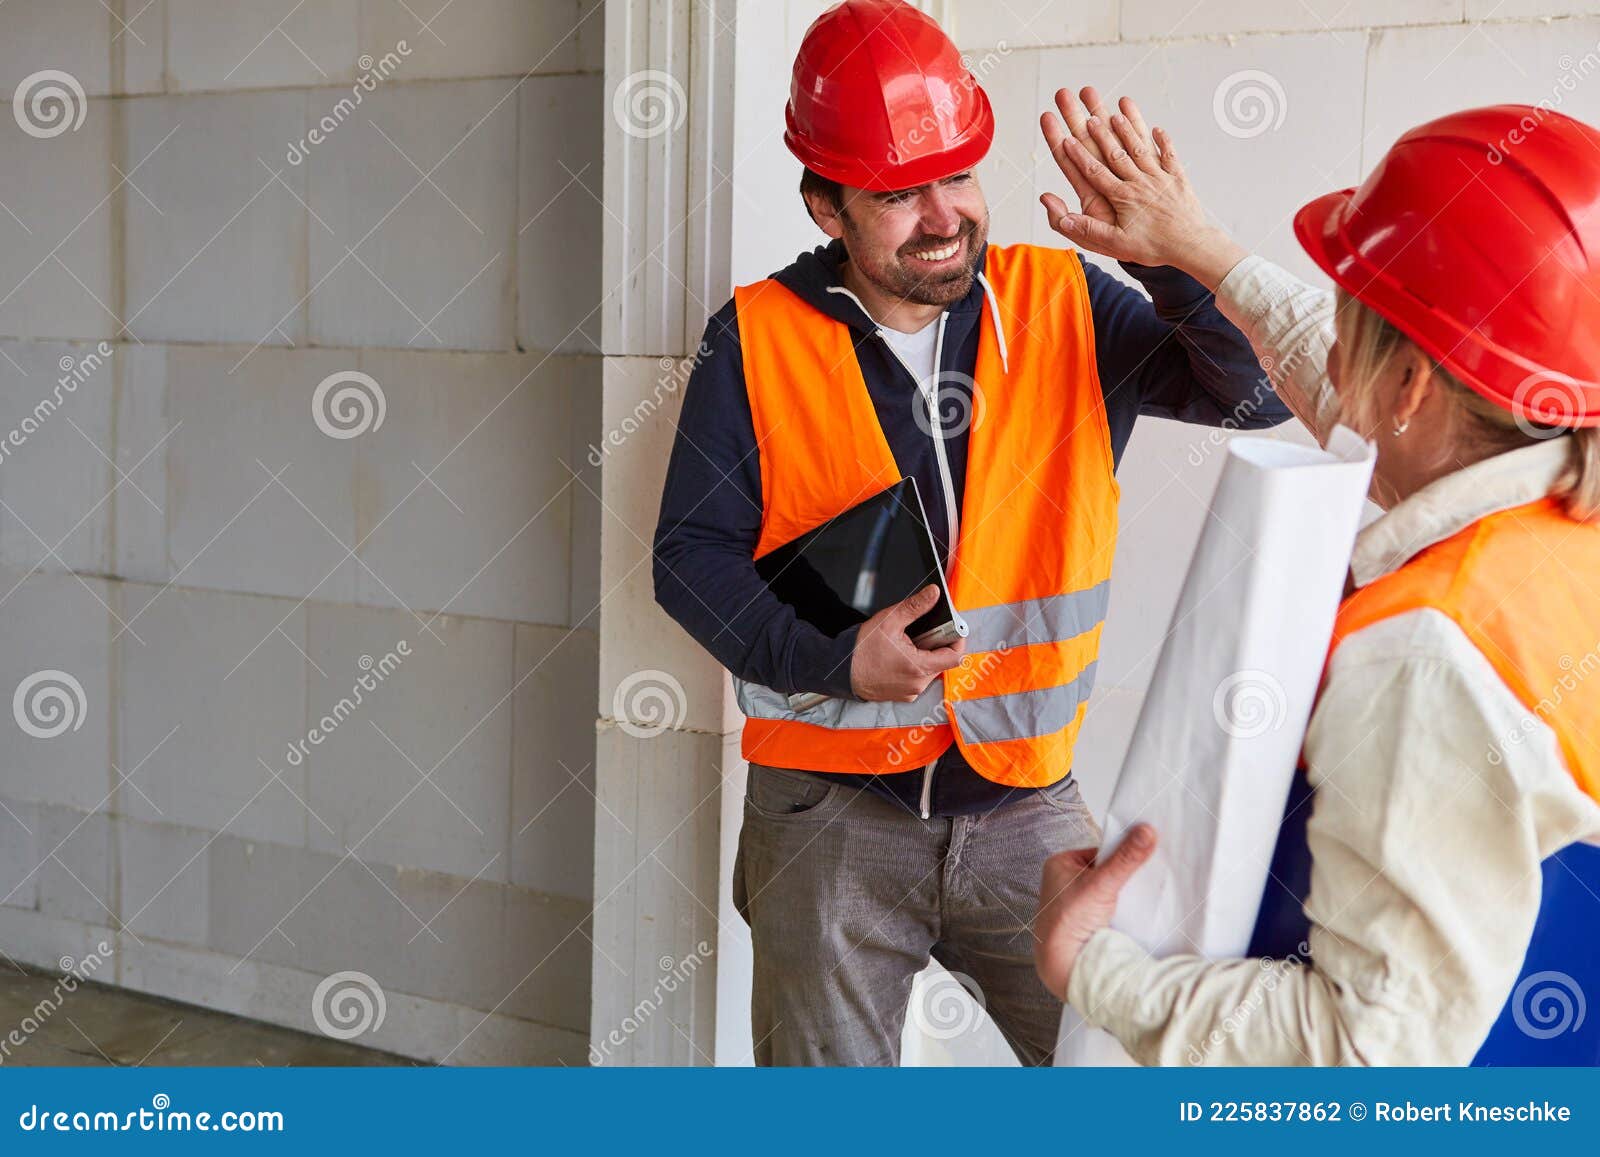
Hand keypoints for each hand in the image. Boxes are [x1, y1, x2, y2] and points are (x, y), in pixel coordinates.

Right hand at [849, 584, 966, 702]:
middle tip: (920, 633)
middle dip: (936, 645)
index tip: (951, 628)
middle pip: (942, 661)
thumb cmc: (861, 650)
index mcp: (918, 667)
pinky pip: (918, 678)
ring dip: (924, 655)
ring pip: (930, 669)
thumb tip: (933, 594)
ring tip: (906, 645)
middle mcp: (918, 684)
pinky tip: (899, 657)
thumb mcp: (889, 621)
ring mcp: (911, 692)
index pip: (956, 656)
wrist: (840, 672)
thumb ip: (915, 606)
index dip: (957, 639)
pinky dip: (914, 665)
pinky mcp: (903, 695)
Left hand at [1034, 824, 1157, 999]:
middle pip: (1104, 870)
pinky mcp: (1083, 919)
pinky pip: (1106, 906)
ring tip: (1140, 893)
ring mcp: (1073, 901)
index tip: (1142, 855)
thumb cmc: (1069, 922)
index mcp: (1060, 863)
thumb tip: (1146, 831)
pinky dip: (1118, 907)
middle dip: (1122, 874)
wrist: (1064, 964)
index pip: (1099, 851)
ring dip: (1121, 892)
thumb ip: (1125, 859)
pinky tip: (1130, 910)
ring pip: (1106, 889)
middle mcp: (1063, 880)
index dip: (1120, 854)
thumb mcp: (1101, 884)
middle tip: (1145, 876)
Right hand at [1039, 87, 1245, 289]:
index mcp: (1122, 197)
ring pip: (1140, 149)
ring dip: (1128, 130)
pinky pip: (1169, 155)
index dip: (1078, 156)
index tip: (1066, 140)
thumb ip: (1088, 229)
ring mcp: (1160, 177)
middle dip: (1101, 135)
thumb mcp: (1116, 244)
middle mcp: (1140, 182)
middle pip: (1116, 153)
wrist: (1191, 246)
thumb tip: (1064, 219)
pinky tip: (1157, 129)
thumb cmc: (1153, 248)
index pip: (1095, 172)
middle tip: (1089, 117)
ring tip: (1117, 114)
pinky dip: (1163, 141)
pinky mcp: (1177, 179)